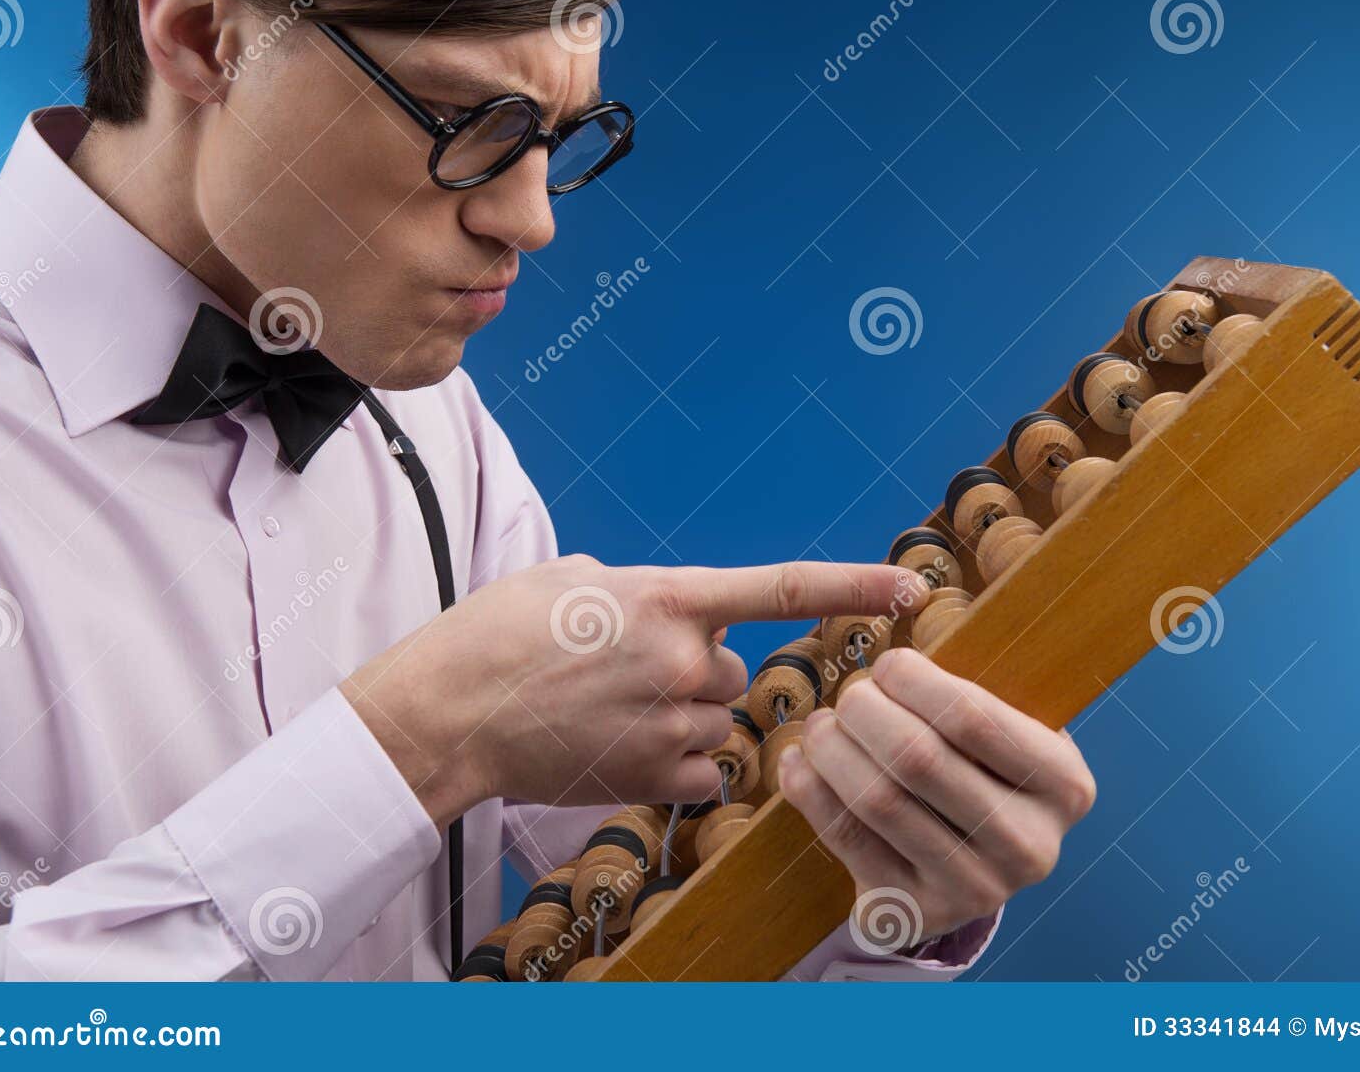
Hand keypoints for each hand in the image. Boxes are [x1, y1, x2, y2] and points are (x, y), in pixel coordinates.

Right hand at [343, 554, 926, 828]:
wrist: (447, 712)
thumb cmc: (498, 633)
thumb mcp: (573, 578)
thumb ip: (642, 590)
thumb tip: (672, 613)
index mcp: (667, 597)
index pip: (782, 587)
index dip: (855, 586)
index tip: (912, 586)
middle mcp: (684, 660)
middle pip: (733, 672)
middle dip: (693, 673)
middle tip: (621, 674)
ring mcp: (672, 725)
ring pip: (715, 724)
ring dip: (679, 720)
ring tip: (606, 714)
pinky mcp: (655, 779)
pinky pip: (705, 774)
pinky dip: (678, 767)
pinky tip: (622, 750)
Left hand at [778, 646, 1095, 950]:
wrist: (970, 869)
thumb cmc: (980, 770)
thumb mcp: (1004, 729)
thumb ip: (969, 688)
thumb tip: (894, 622)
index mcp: (1063, 784)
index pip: (972, 716)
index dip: (913, 681)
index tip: (888, 665)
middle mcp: (1029, 845)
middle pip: (917, 758)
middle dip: (865, 711)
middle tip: (849, 695)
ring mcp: (975, 889)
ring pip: (877, 801)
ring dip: (830, 749)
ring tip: (819, 724)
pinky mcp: (915, 912)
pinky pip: (848, 839)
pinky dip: (810, 791)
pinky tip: (797, 763)